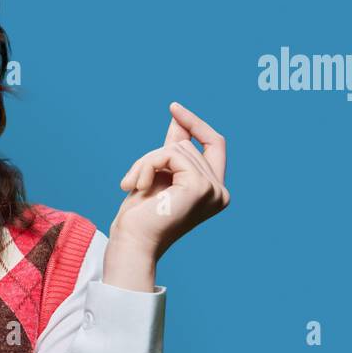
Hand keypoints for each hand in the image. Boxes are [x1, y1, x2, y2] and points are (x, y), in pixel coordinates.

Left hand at [110, 101, 229, 263]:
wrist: (132, 244)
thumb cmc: (140, 217)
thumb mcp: (157, 175)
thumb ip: (171, 150)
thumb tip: (177, 117)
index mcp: (213, 191)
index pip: (215, 145)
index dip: (196, 124)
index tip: (174, 108)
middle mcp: (219, 191)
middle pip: (187, 145)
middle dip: (154, 156)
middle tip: (133, 180)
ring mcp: (213, 190)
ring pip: (176, 148)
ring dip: (146, 162)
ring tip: (135, 186)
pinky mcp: (199, 187)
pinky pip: (170, 154)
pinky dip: (147, 165)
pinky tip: (137, 186)